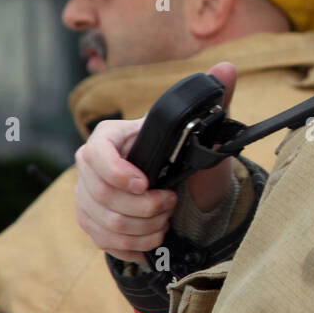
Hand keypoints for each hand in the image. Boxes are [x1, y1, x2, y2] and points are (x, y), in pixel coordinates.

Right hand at [75, 62, 238, 263]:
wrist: (178, 182)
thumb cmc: (184, 151)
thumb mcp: (203, 128)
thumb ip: (215, 98)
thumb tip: (227, 67)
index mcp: (110, 136)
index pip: (97, 153)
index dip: (119, 173)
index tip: (146, 185)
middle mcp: (89, 163)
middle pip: (101, 195)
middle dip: (143, 208)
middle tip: (170, 204)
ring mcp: (85, 193)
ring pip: (104, 222)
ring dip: (142, 229)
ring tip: (166, 221)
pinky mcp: (90, 219)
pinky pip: (103, 240)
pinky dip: (133, 245)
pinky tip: (153, 238)